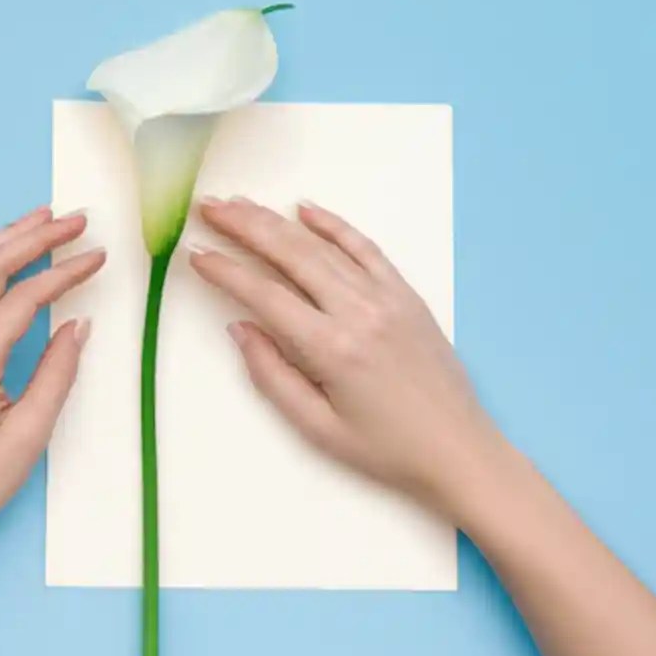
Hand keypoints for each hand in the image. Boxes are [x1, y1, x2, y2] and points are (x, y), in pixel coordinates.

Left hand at [0, 206, 103, 557]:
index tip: (99, 256)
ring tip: (42, 219)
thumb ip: (57, 373)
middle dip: (34, 237)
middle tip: (76, 218)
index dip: (64, 272)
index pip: (22, 298)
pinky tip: (8, 257)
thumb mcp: (30, 434)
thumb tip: (78, 324)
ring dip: (6, 241)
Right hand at [189, 196, 502, 514]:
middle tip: (209, 208)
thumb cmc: (385, 450)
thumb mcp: (318, 428)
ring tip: (241, 205)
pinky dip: (335, 226)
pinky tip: (306, 209)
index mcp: (332, 349)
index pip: (264, 294)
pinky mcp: (407, 295)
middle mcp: (358, 312)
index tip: (195, 254)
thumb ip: (272, 375)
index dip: (225, 271)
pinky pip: (366, 249)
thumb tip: (239, 328)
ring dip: (278, 222)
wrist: (459, 451)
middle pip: (291, 255)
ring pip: (323, 247)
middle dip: (244, 227)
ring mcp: (387, 298)